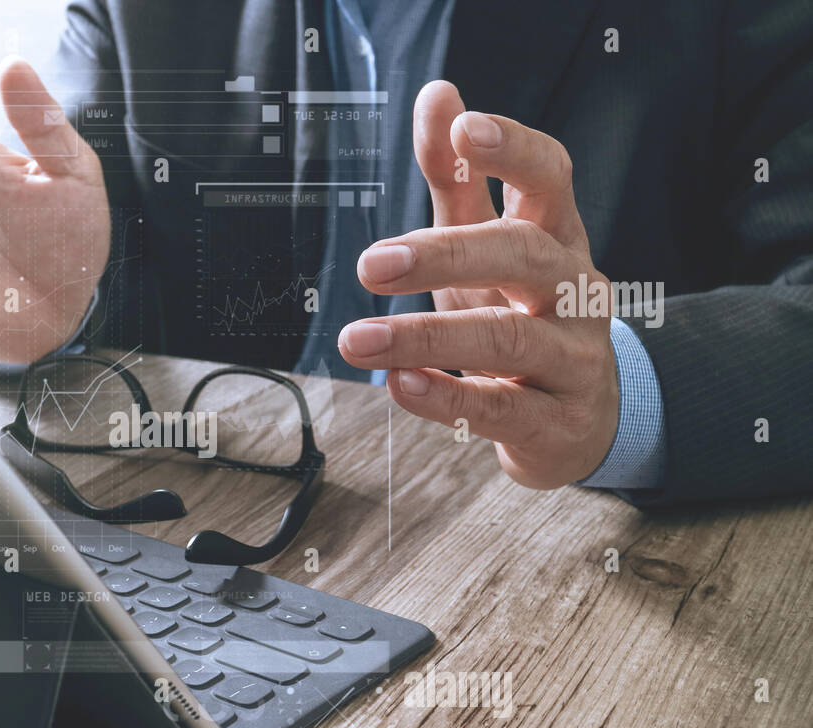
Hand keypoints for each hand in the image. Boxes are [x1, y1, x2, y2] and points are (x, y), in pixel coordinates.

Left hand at [337, 81, 618, 488]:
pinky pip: (502, 409)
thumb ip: (458, 179)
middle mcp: (574, 291)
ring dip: (427, 337)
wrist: (578, 420)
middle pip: (524, 255)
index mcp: (557, 236)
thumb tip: (437, 95)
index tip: (464, 129)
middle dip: (446, 254)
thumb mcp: (486, 246)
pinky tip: (400, 385)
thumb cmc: (519, 313)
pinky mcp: (558, 422)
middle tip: (372, 263)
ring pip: (510, 338)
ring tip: (359, 339)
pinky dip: (447, 398)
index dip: (513, 150)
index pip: (552, 178)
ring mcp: (573, 358)